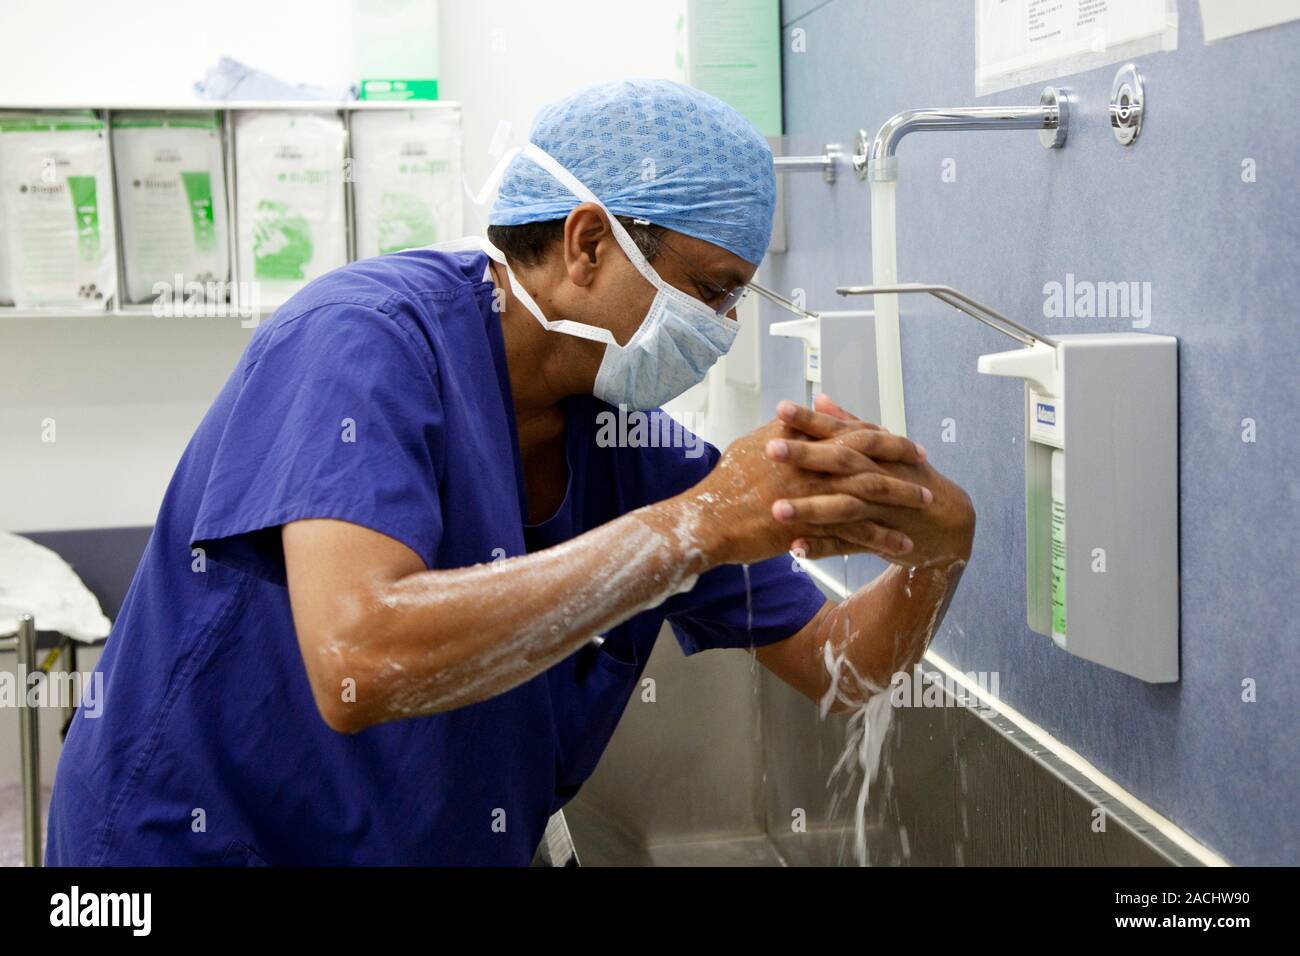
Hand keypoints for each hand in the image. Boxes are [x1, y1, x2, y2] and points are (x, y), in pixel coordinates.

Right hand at [677, 398, 931, 566]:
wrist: (708, 521)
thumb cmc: (725, 484)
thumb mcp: (753, 445)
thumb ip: (782, 431)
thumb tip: (795, 419)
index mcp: (803, 440)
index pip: (853, 432)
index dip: (883, 436)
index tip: (904, 442)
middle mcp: (813, 464)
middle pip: (871, 459)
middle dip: (903, 463)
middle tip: (927, 468)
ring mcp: (815, 495)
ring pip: (871, 495)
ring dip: (903, 500)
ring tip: (927, 505)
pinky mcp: (814, 527)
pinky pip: (858, 534)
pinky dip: (884, 539)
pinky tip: (904, 547)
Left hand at [778, 395, 975, 567]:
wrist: (949, 520)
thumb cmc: (909, 476)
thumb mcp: (884, 446)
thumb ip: (849, 423)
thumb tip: (820, 399)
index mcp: (874, 451)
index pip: (839, 430)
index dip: (811, 419)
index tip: (780, 408)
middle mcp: (877, 476)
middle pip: (841, 462)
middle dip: (806, 455)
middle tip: (770, 449)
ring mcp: (879, 509)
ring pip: (843, 507)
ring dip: (810, 509)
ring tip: (776, 509)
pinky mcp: (879, 539)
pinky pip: (848, 544)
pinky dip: (823, 547)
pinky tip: (796, 548)